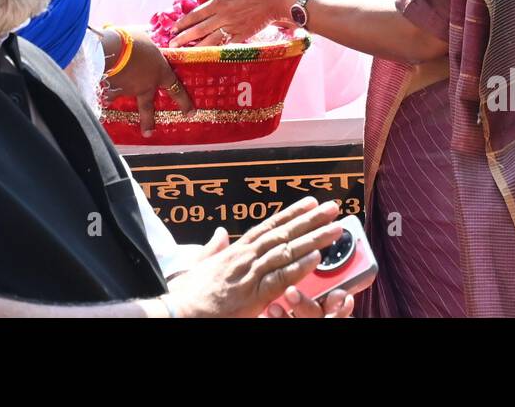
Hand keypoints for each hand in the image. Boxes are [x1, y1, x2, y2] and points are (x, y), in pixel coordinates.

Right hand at [103, 30, 193, 137]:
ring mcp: (128, 90)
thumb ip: (148, 46)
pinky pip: (106, 94)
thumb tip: (146, 41)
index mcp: (159, 72)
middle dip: (148, 121)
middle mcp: (145, 85)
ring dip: (117, 97)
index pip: (175, 88)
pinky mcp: (111, 90)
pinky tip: (97, 92)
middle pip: (147, 107)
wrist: (113, 50)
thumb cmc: (135, 41)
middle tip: (149, 133)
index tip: (190, 113)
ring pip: (124, 98)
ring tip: (111, 100)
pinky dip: (102, 93)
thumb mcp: (147, 39)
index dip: (184, 102)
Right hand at [160, 197, 343, 318]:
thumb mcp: (201, 264)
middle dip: (310, 220)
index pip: (269, 226)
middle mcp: (246, 256)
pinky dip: (299, 266)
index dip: (292, 213)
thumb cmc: (190, 293)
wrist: (180, 312)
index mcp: (237, 250)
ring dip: (313, 238)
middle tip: (333, 208)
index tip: (310, 202)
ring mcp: (251, 274)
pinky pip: (280, 277)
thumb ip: (213, 248)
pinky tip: (316, 257)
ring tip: (335, 229)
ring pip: (287, 251)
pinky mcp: (254, 295)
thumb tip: (220, 232)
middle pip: (284, 233)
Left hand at [170, 0, 301, 47]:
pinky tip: (206, 54)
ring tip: (183, 52)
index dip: (183, 22)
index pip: (197, 13)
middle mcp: (224, 16)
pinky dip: (215, 50)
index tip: (173, 28)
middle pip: (199, 29)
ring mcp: (234, 27)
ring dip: (195, 47)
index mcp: (220, 0)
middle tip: (171, 45)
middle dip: (183, 38)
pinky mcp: (244, 35)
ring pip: (210, 40)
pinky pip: (226, 45)